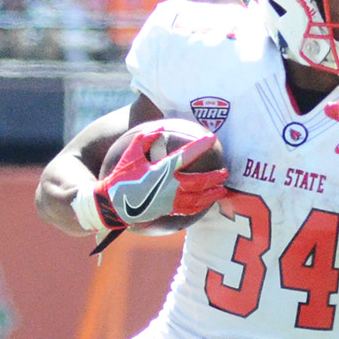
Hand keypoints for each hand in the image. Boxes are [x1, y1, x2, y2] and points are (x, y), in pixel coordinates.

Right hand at [91, 127, 227, 232]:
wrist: (113, 203)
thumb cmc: (121, 176)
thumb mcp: (130, 153)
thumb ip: (145, 138)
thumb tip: (160, 127)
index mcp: (161, 170)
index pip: (185, 156)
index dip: (199, 146)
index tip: (211, 138)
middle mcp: (169, 186)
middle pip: (199, 182)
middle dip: (214, 177)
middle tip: (225, 172)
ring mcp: (170, 201)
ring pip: (197, 199)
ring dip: (212, 194)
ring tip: (222, 190)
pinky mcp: (168, 211)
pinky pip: (189, 210)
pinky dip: (201, 206)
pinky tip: (206, 203)